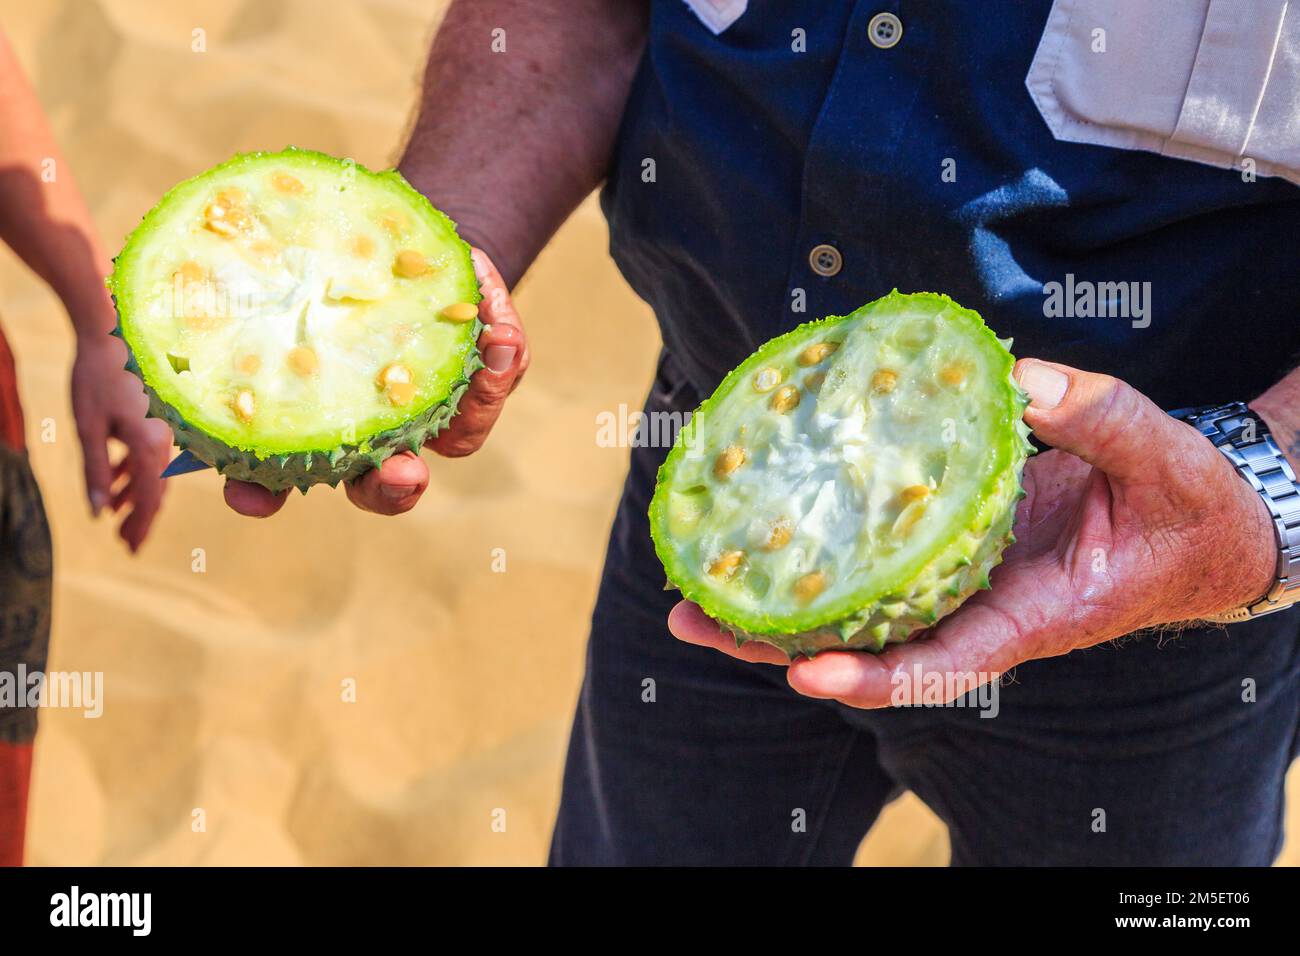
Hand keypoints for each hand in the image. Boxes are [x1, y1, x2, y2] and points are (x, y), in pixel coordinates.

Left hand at [71, 334, 171, 551]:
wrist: (113, 334)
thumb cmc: (97, 378)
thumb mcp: (88, 428)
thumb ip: (95, 470)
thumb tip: (96, 510)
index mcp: (151, 445)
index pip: (148, 497)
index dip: (139, 524)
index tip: (130, 548)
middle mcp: (164, 441)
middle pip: (155, 490)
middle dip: (138, 517)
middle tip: (125, 543)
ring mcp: (163, 430)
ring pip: (150, 474)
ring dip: (131, 496)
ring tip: (112, 517)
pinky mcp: (155, 421)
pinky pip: (147, 456)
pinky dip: (130, 472)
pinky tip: (113, 482)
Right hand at [225, 247, 527, 516]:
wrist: (398, 261)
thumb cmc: (328, 276)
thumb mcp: (292, 269)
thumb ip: (268, 276)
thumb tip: (245, 274)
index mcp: (318, 421)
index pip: (284, 472)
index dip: (261, 492)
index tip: (251, 496)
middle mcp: (376, 430)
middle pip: (379, 482)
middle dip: (391, 487)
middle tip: (403, 474)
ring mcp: (431, 407)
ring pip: (455, 438)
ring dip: (473, 412)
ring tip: (484, 371)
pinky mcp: (479, 378)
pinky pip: (495, 378)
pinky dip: (502, 357)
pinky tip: (500, 334)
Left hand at [669, 359, 1277, 706]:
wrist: (1203, 527)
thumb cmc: (1189, 509)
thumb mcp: (1163, 459)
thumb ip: (1100, 417)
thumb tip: (1016, 377)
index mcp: (1030, 617)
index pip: (943, 665)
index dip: (873, 675)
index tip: (805, 672)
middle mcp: (979, 613)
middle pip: (868, 649)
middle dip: (780, 643)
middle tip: (690, 618)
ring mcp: (958, 588)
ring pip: (858, 615)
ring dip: (777, 609)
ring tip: (693, 589)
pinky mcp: (950, 554)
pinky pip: (876, 570)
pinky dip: (821, 561)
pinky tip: (764, 537)